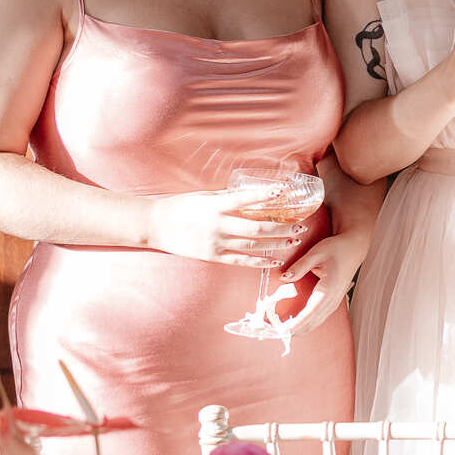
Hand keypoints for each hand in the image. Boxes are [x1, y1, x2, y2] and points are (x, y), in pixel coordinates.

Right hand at [147, 187, 308, 266]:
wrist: (154, 225)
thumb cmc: (180, 206)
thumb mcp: (203, 196)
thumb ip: (226, 198)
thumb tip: (252, 195)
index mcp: (214, 206)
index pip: (244, 199)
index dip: (264, 196)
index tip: (283, 192)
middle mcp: (217, 225)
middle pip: (256, 228)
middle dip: (281, 227)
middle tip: (300, 224)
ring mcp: (215, 243)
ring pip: (252, 246)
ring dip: (276, 243)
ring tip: (294, 239)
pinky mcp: (212, 256)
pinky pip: (240, 261)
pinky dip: (259, 261)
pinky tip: (275, 261)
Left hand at [277, 230, 365, 335]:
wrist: (354, 248)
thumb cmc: (336, 249)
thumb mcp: (317, 253)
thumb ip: (300, 266)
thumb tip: (284, 277)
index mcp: (329, 289)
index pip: (310, 313)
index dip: (296, 324)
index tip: (282, 331)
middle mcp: (332, 300)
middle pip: (312, 323)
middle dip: (294, 330)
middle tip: (274, 332)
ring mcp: (334, 302)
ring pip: (315, 323)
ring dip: (299, 329)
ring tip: (281, 331)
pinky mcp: (332, 302)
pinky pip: (318, 318)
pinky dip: (306, 324)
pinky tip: (295, 325)